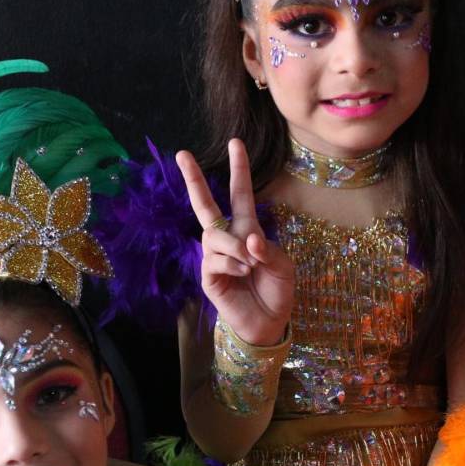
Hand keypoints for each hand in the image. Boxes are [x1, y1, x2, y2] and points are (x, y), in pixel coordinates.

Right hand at [177, 139, 293, 346]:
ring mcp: (214, 257)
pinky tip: (244, 275)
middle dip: (193, 179)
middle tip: (182, 153)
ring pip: (214, 237)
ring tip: (251, 264)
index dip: (239, 169)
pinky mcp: (208, 276)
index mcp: (247, 229)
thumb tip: (246, 239)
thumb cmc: (277, 290)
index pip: (240, 194)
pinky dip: (233, 265)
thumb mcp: (282, 266)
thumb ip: (266, 249)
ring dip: (235, 247)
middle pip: (205, 204)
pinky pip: (215, 261)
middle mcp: (227, 239)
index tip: (235, 143)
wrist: (268, 322)